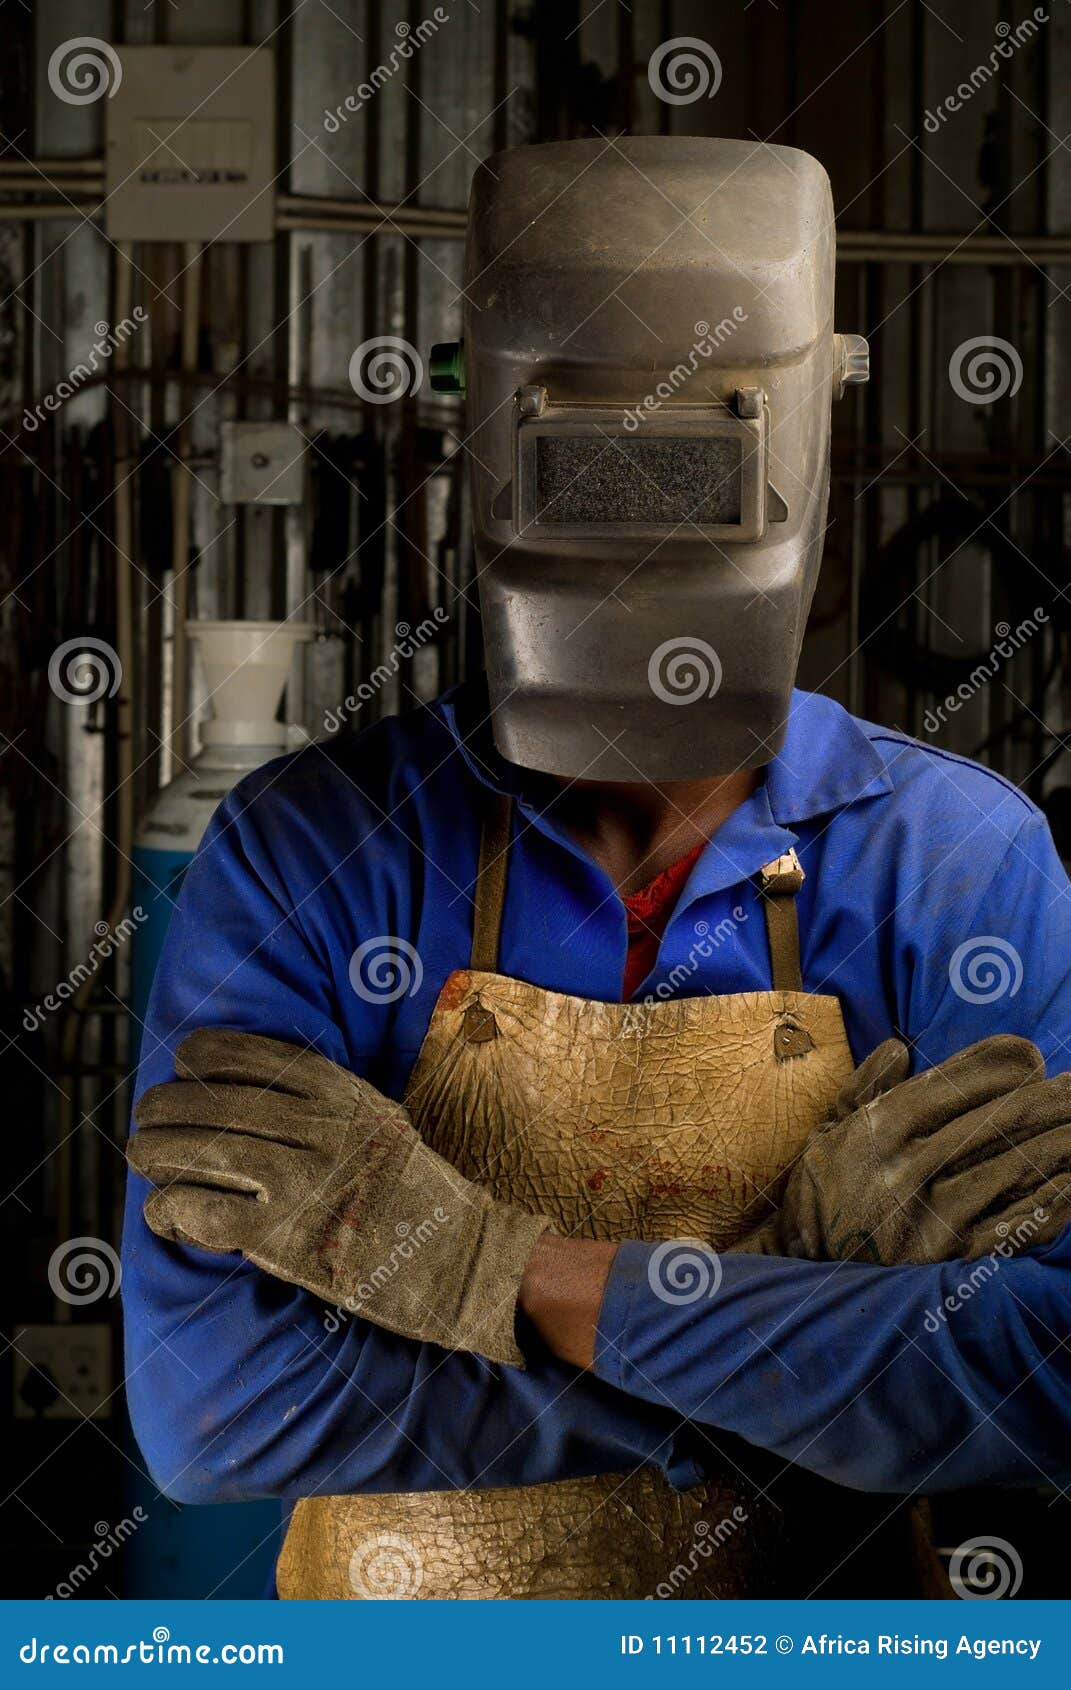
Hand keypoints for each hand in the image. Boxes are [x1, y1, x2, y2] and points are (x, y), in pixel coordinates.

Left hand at [127, 1029, 551, 1365]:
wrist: (461, 1258)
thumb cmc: (414, 1190)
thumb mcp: (377, 1116)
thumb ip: (321, 1096)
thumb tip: (242, 1084)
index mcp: (337, 1090)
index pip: (241, 1055)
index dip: (197, 1060)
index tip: (184, 1070)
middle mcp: (316, 1127)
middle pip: (207, 1101)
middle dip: (162, 1109)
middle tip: (148, 1122)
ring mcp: (300, 1182)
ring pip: (194, 1152)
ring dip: (155, 1154)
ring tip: (148, 1161)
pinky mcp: (284, 1240)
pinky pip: (200, 1212)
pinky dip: (169, 1209)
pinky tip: (169, 1213)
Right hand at [737, 1035, 1070, 1264]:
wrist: (804, 1280)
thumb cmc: (817, 1198)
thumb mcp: (825, 1135)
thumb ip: (862, 1090)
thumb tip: (899, 1049)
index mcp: (873, 1134)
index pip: (945, 1089)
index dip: (993, 1069)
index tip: (1029, 1055)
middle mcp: (903, 1172)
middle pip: (989, 1124)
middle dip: (1042, 1100)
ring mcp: (930, 1219)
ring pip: (1009, 1170)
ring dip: (1055, 1144)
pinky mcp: (950, 1263)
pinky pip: (1011, 1229)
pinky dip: (1047, 1204)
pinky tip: (1070, 1184)